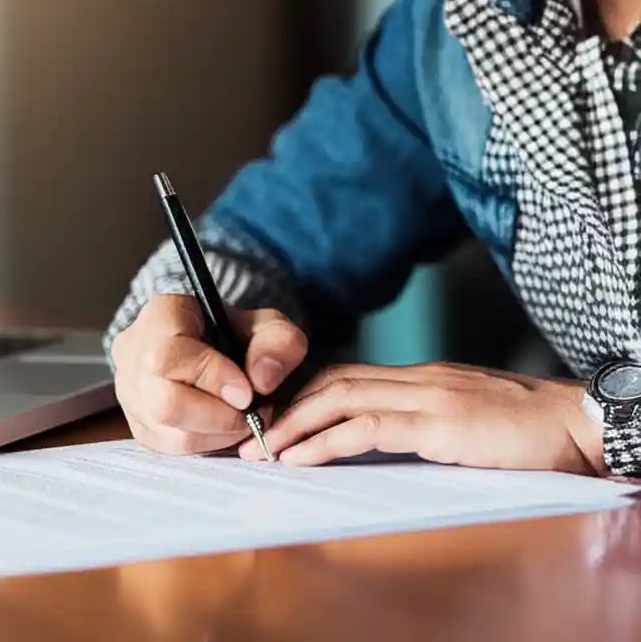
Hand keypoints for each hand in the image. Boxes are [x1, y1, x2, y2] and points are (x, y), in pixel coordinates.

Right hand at [110, 294, 307, 454]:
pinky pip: (168, 447)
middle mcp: (132, 354)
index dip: (211, 379)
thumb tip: (262, 381)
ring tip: (240, 419)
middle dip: (218, 418)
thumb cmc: (234, 331)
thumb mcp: (267, 324)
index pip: (169, 356)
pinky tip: (221, 427)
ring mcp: (128, 391)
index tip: (247, 392)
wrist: (206, 340)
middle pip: (164, 403)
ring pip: (168, 433)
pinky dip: (204, 443)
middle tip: (249, 413)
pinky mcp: (137, 422)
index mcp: (158, 316)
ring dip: (216, 435)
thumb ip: (277, 344)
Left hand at [238, 362, 607, 475]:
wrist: (581, 425)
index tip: (271, 420)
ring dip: (293, 425)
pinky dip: (325, 441)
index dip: (301, 395)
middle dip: (286, 408)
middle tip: (251, 436)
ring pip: (339, 397)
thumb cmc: (528, 432)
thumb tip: (380, 444)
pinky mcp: (440, 423)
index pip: (344, 375)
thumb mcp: (464, 423)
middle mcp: (417, 379)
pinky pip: (367, 426)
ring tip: (263, 450)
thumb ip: (423, 425)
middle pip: (331, 381)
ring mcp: (428, 397)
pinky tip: (300, 457)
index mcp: (421, 379)